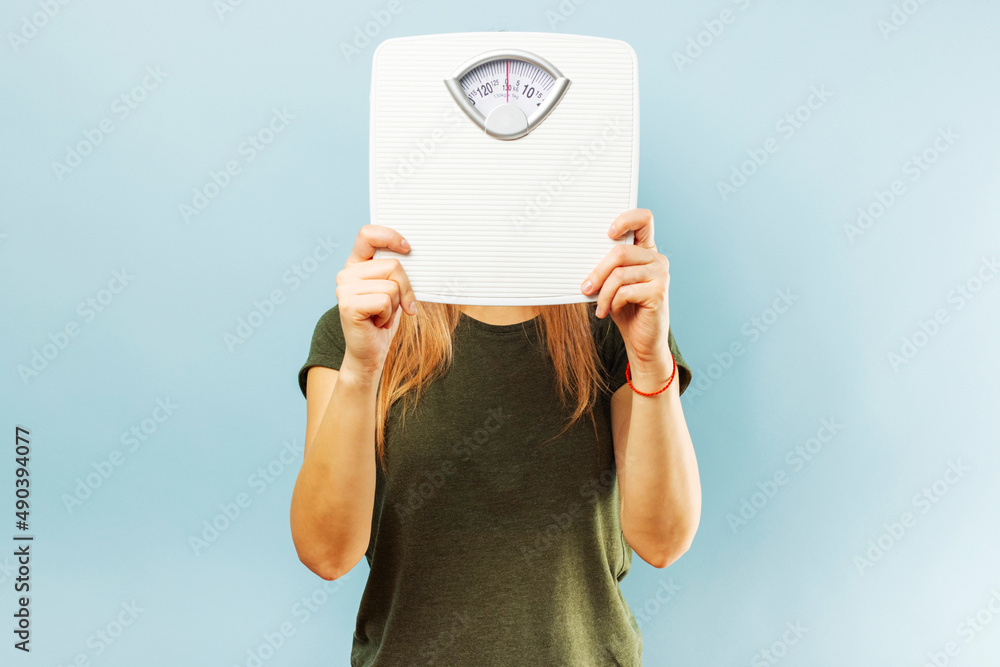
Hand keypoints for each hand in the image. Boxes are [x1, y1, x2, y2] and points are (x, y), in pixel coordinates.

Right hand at [335, 224, 415, 375]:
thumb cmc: (383, 318)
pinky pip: (386, 301)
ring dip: (395, 305)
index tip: (407, 248)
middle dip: (404, 288)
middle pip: (393, 265)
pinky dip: (389, 315)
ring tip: (381, 315)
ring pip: (392, 286)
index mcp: (356, 264)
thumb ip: (396, 271)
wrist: (369, 352)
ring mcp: (344, 289)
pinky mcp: (348, 305)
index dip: (389, 236)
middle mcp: (346, 273)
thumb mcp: (394, 290)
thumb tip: (412, 254)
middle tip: (395, 305)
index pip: (368, 234)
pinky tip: (377, 322)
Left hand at [580, 208, 672, 374]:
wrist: (642, 340)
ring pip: (619, 274)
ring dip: (602, 293)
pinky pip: (624, 291)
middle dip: (597, 272)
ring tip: (599, 307)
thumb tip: (579, 258)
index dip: (626, 218)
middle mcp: (657, 260)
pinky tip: (611, 310)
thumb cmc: (626, 309)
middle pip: (620, 251)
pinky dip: (611, 302)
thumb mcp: (613, 284)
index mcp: (646, 251)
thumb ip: (607, 268)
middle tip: (586, 288)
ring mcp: (661, 275)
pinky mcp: (658, 293)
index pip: (643, 219)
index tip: (608, 232)